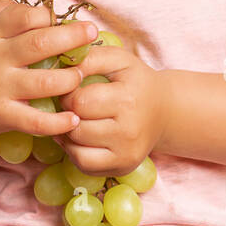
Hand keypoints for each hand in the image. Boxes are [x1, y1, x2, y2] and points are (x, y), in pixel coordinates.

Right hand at [0, 0, 97, 146]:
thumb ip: (1, 12)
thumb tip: (33, 2)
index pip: (25, 16)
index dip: (49, 15)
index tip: (64, 20)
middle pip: (40, 44)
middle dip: (72, 37)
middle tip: (92, 34)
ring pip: (44, 82)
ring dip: (70, 78)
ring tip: (81, 75)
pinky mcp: (2, 116)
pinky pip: (35, 121)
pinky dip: (58, 122)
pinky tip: (74, 119)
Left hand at [58, 43, 167, 176]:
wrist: (164, 110)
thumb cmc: (134, 81)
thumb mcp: (117, 59)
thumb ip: (89, 58)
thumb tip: (61, 69)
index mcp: (127, 99)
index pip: (79, 102)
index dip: (68, 94)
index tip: (72, 89)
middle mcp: (130, 130)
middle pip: (76, 128)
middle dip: (66, 115)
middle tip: (72, 106)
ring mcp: (128, 152)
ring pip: (76, 149)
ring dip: (68, 135)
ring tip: (74, 121)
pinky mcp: (124, 167)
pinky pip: (84, 166)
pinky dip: (74, 152)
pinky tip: (80, 138)